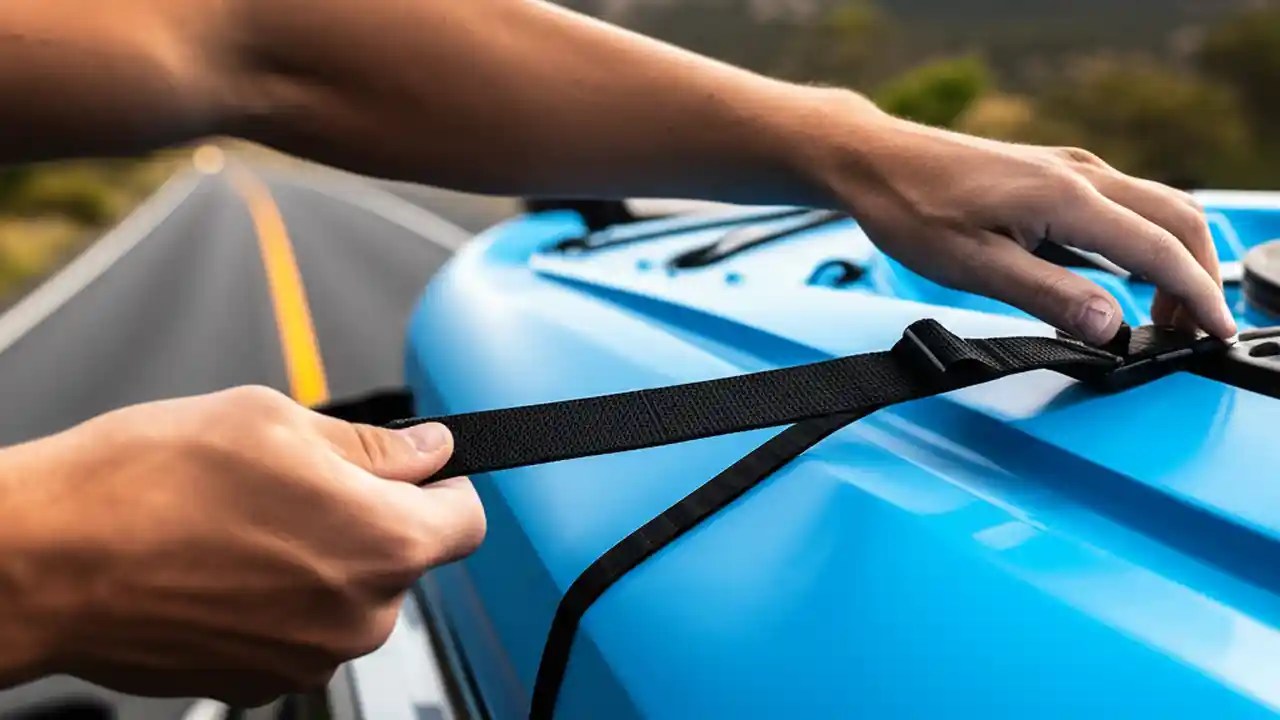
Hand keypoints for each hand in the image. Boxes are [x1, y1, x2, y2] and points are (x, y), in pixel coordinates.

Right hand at [0, 386, 483, 704]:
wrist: (45, 561)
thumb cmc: (147, 483)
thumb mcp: (277, 420)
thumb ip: (375, 447)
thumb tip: (429, 452)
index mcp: (384, 543)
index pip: (468, 520)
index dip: (443, 487)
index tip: (414, 471)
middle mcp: (360, 616)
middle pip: (403, 560)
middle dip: (369, 519)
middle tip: (298, 483)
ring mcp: (309, 659)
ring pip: (348, 596)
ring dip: (319, 560)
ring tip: (245, 521)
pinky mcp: (258, 683)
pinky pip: (298, 630)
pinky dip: (277, 600)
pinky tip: (221, 563)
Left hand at [821, 109, 1234, 343]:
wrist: (875, 160)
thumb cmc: (912, 209)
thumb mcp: (975, 266)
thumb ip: (1048, 296)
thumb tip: (1111, 326)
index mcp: (1067, 197)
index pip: (1159, 249)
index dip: (1197, 296)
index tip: (1213, 336)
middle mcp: (1081, 174)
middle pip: (1177, 221)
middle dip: (1199, 278)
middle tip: (1193, 333)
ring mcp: (1070, 169)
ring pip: (1155, 208)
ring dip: (1175, 258)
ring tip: (1168, 313)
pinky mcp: (1055, 173)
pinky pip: (1125, 204)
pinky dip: (1147, 240)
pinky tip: (1131, 274)